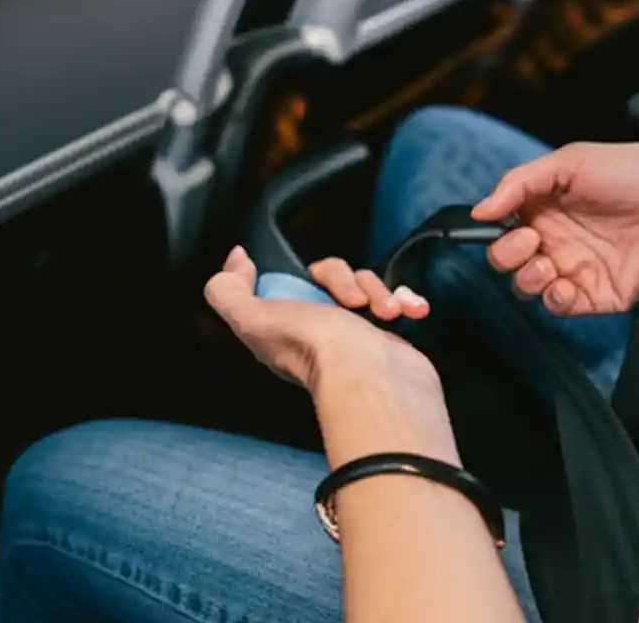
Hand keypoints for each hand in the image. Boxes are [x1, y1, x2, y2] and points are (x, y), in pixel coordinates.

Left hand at [205, 247, 438, 392]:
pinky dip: (405, 300)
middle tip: (350, 302)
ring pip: (364, 286)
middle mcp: (317, 331)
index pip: (287, 282)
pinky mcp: (385, 339)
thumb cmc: (316, 350)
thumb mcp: (251, 318)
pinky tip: (410, 309)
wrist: (374, 378)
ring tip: (385, 312)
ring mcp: (354, 336)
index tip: (308, 276)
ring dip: (376, 290)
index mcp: (283, 327)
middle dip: (343, 279)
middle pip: (329, 278)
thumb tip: (236, 260)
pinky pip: (397, 302)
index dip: (298, 273)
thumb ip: (228, 290)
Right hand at [472, 142, 638, 314]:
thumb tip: (480, 209)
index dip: (493, 229)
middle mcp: (557, 239)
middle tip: (528, 242)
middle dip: (506, 256)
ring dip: (527, 279)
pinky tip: (563, 283)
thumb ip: (520, 182)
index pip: (502, 226)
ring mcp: (576, 268)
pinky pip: (561, 307)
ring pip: (529, 288)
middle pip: (508, 261)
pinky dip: (553, 299)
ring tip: (546, 262)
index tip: (498, 222)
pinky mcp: (598, 294)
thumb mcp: (571, 161)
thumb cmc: (637, 172)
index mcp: (547, 207)